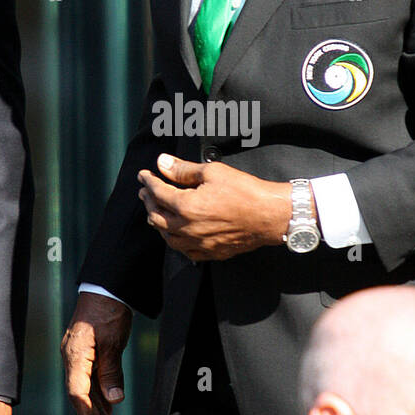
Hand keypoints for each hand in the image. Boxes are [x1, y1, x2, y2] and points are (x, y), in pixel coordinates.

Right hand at [61, 292, 132, 414]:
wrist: (104, 287)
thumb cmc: (108, 311)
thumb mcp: (114, 341)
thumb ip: (112, 370)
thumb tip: (114, 399)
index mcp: (76, 356)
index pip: (78, 393)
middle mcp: (72, 358)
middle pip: (79, 395)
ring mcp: (78, 356)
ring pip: (85, 389)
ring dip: (95, 411)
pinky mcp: (86, 354)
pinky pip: (90, 380)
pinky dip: (98, 395)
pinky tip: (107, 409)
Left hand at [138, 153, 291, 260]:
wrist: (270, 215)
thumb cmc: (245, 191)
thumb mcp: (212, 172)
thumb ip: (183, 170)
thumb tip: (162, 162)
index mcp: (186, 207)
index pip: (158, 193)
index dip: (148, 181)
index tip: (144, 174)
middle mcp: (188, 229)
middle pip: (157, 216)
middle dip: (149, 202)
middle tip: (145, 192)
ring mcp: (199, 243)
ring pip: (167, 237)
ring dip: (158, 223)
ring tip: (156, 212)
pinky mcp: (211, 252)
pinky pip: (185, 251)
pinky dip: (175, 241)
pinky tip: (176, 235)